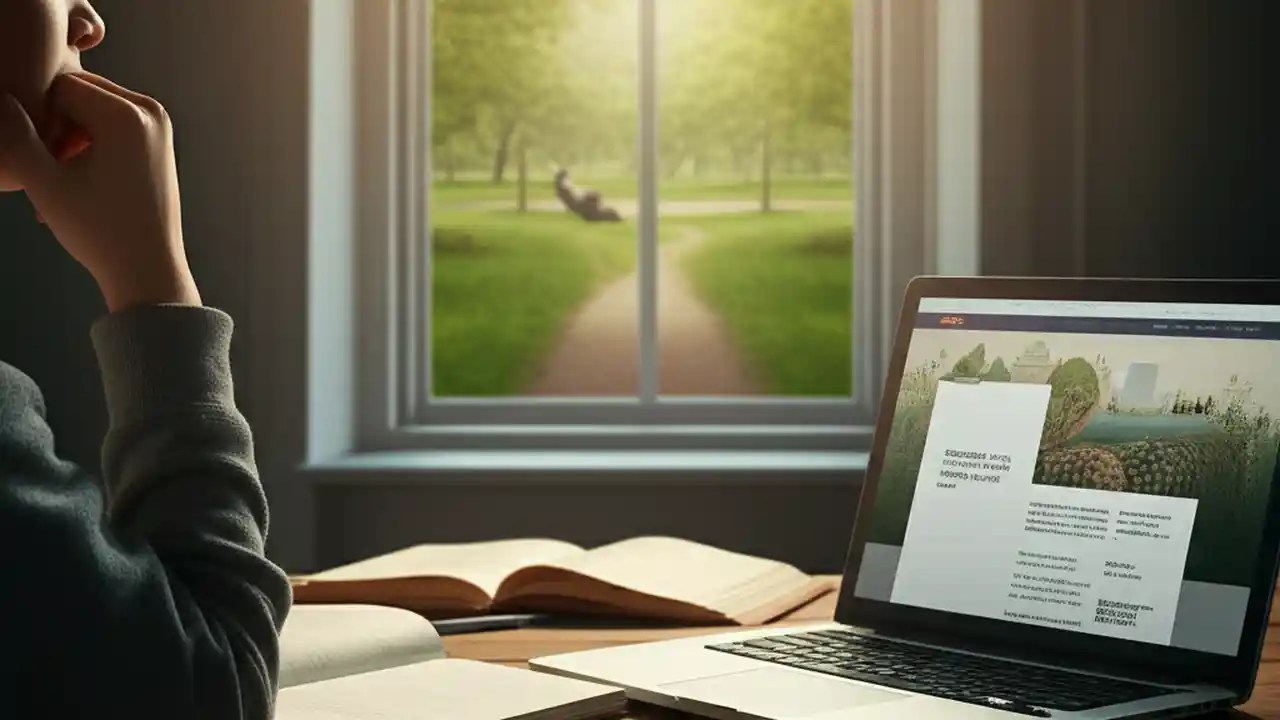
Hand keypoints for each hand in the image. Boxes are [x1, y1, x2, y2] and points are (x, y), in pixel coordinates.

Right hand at [0, 73, 199, 311]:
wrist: (148, 270)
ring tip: (58, 183)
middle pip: (78, 94)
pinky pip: (110, 127)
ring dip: (67, 139)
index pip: (59, 86)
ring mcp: (158, 126)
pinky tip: (75, 183)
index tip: (39, 160)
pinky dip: (88, 147)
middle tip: (47, 172)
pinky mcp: (158, 143)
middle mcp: (150, 111)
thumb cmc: (98, 231)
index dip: (38, 118)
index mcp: (128, 114)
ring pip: (91, 111)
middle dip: (55, 126)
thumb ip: (15, 135)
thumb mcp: (44, 182)